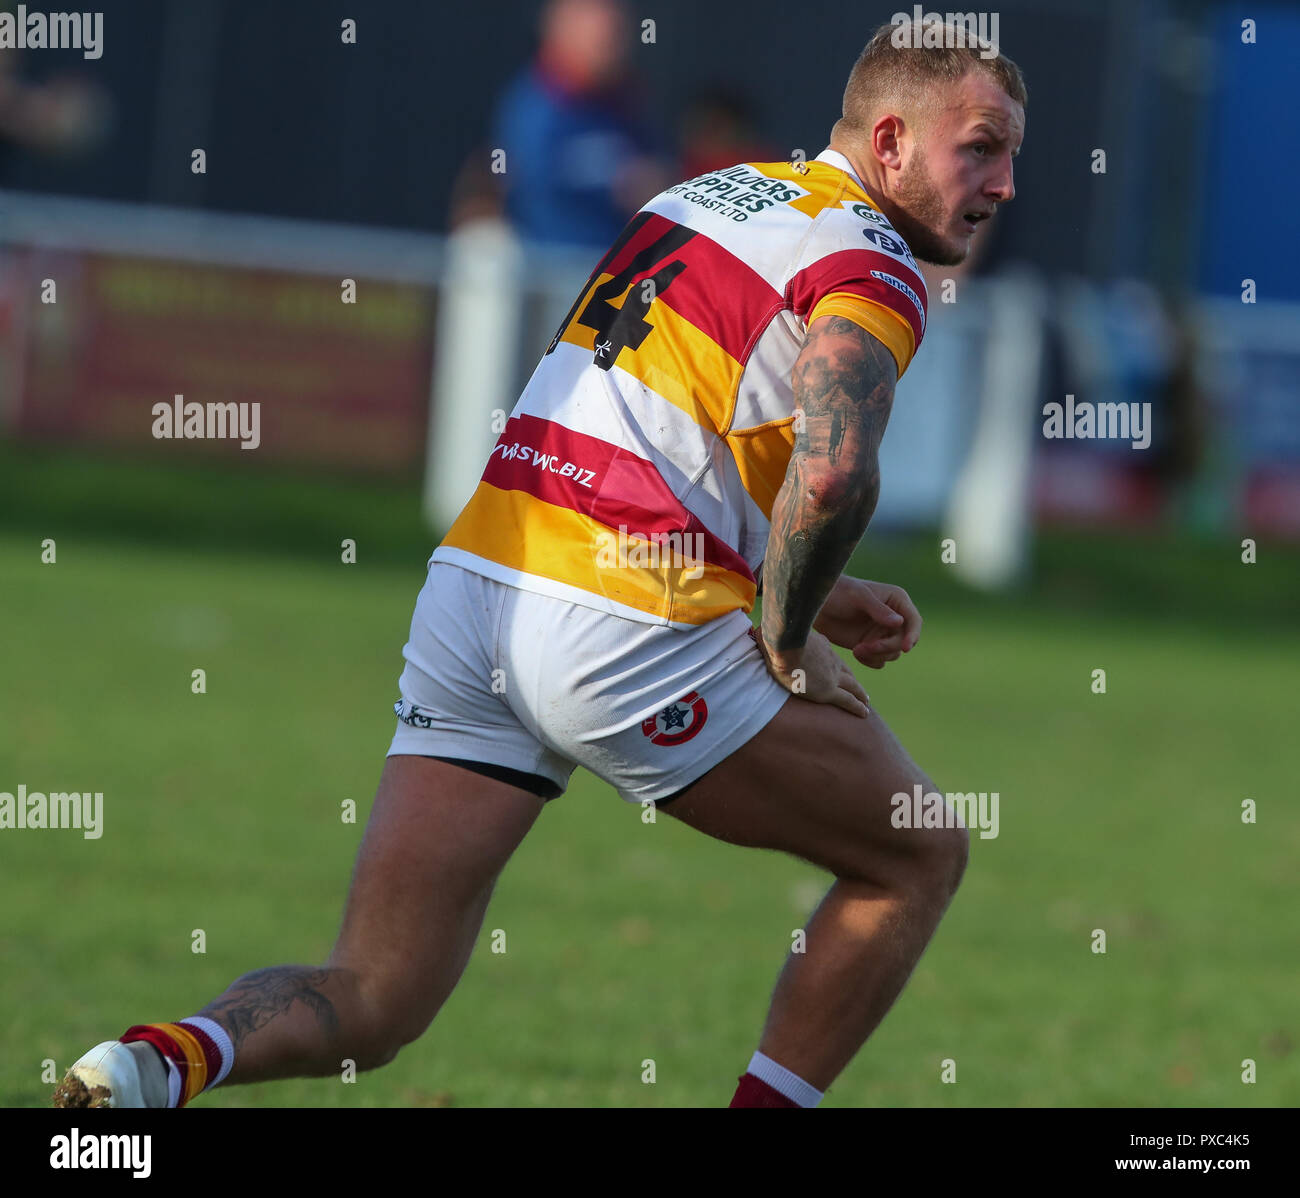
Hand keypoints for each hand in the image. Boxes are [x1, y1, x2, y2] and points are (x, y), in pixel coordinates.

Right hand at [753, 627, 870, 717]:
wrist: (783, 643)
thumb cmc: (775, 636)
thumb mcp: (779, 634)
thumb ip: (775, 637)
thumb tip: (758, 634)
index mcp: (820, 647)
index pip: (832, 659)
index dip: (838, 667)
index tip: (841, 673)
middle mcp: (829, 660)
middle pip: (846, 673)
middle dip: (853, 681)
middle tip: (860, 690)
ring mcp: (831, 675)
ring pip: (852, 687)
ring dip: (860, 694)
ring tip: (865, 702)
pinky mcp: (828, 690)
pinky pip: (848, 700)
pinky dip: (858, 707)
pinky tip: (864, 713)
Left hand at [813, 577, 921, 669]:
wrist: (817, 605)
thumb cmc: (838, 592)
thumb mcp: (858, 596)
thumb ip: (878, 610)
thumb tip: (900, 622)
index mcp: (896, 601)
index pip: (914, 621)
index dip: (913, 635)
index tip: (906, 648)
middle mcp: (894, 618)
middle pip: (903, 641)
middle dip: (886, 647)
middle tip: (865, 648)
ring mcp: (882, 633)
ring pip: (893, 653)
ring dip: (877, 655)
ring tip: (857, 650)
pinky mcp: (871, 645)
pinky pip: (880, 660)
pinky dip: (871, 661)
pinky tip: (856, 652)